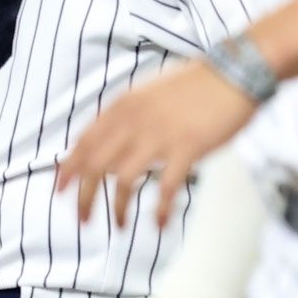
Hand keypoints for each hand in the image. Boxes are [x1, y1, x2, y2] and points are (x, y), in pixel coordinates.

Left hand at [58, 61, 256, 227]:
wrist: (236, 71)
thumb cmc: (199, 82)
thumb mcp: (151, 92)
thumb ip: (128, 116)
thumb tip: (113, 146)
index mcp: (124, 105)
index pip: (83, 143)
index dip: (68, 170)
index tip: (61, 190)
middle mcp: (135, 121)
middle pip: (95, 166)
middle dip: (84, 198)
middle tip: (83, 219)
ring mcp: (160, 136)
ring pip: (123, 181)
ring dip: (118, 208)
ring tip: (119, 226)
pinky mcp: (188, 148)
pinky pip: (166, 187)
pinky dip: (160, 209)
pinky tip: (159, 224)